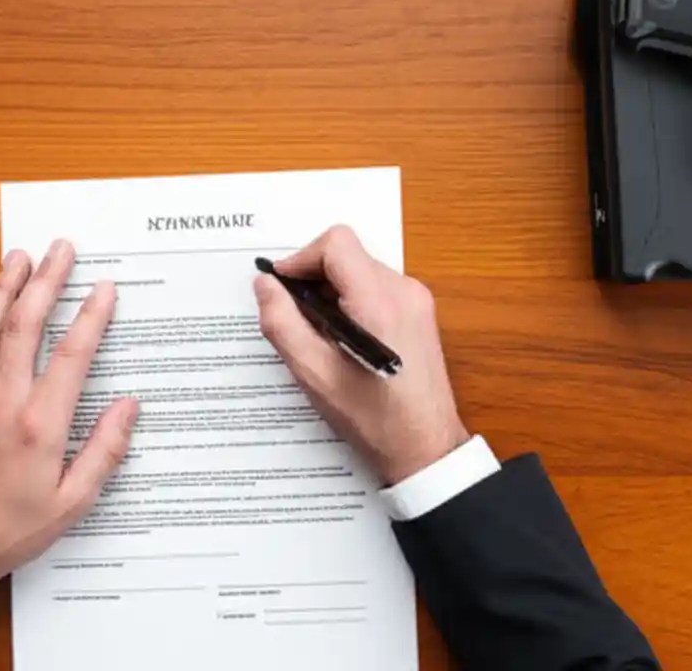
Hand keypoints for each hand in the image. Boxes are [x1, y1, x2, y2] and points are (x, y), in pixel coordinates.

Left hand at [0, 240, 138, 599]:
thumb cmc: (9, 531)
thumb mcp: (72, 503)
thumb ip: (103, 451)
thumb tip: (129, 408)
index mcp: (39, 425)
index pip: (72, 355)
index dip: (91, 316)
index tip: (105, 289)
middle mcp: (3, 401)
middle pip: (26, 324)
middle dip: (45, 280)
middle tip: (61, 248)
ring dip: (5, 286)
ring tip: (21, 255)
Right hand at [253, 226, 467, 485]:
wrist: (425, 448)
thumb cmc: (374, 418)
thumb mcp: (314, 373)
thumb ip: (283, 323)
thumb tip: (266, 286)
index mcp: (379, 301)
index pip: (336, 244)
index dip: (300, 258)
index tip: (282, 287)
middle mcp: (404, 291)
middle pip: (347, 255)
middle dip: (314, 278)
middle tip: (296, 317)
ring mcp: (417, 301)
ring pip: (361, 270)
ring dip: (332, 292)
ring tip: (319, 335)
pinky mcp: (420, 313)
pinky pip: (377, 288)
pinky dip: (352, 301)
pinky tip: (342, 339)